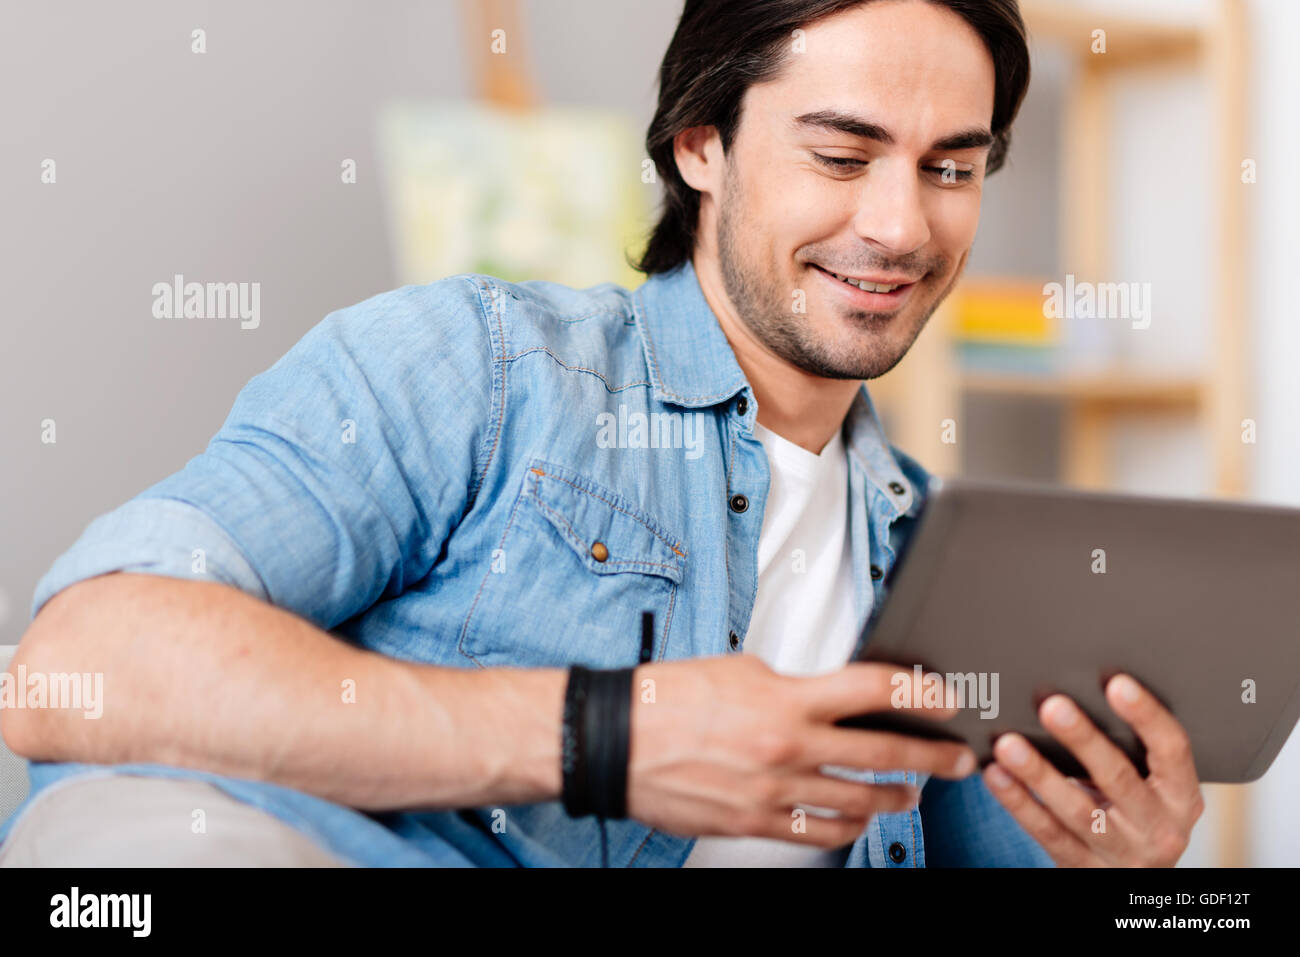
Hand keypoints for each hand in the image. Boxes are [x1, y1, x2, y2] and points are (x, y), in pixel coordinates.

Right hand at [626, 655, 977, 848]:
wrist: (616, 740)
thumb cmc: (667, 700)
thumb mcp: (738, 670)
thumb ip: (790, 683)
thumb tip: (824, 694)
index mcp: (785, 700)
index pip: (871, 689)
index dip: (919, 693)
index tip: (945, 698)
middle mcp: (787, 747)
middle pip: (882, 752)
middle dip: (932, 756)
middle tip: (958, 758)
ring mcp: (774, 792)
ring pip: (858, 802)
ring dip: (894, 797)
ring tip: (910, 793)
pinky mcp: (755, 823)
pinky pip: (817, 832)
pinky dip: (846, 828)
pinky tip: (857, 822)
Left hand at [982, 673, 1204, 866]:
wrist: (1135, 876)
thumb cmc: (1136, 809)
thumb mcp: (1149, 785)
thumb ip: (1128, 749)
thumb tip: (1074, 690)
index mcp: (1182, 795)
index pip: (1172, 749)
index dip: (1146, 715)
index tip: (1116, 682)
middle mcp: (1160, 828)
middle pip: (1119, 778)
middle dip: (1083, 740)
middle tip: (1052, 706)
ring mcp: (1122, 853)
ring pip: (1078, 811)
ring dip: (1039, 774)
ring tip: (1009, 743)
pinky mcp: (1084, 868)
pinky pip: (1047, 833)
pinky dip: (1019, 802)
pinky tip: (996, 775)